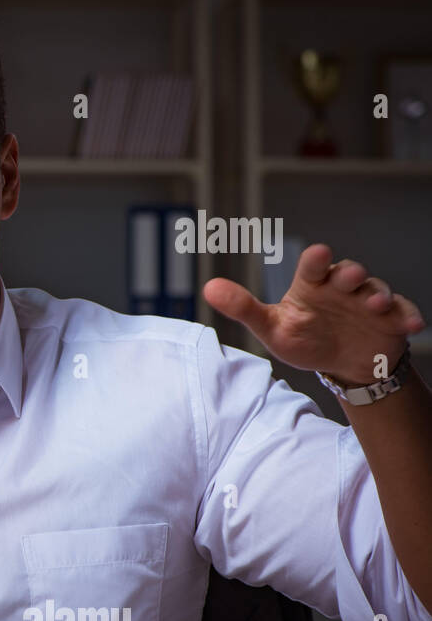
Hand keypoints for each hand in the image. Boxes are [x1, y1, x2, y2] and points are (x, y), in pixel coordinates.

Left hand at [203, 244, 425, 386]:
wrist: (343, 365)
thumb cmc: (305, 340)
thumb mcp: (273, 329)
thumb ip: (244, 308)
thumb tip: (208, 288)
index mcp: (312, 287)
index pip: (313, 268)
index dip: (316, 261)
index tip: (318, 254)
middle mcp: (342, 289)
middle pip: (348, 274)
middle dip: (350, 274)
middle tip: (350, 277)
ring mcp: (369, 303)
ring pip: (376, 291)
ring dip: (378, 295)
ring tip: (374, 305)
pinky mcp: (391, 319)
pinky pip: (402, 313)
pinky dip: (408, 316)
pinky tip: (412, 325)